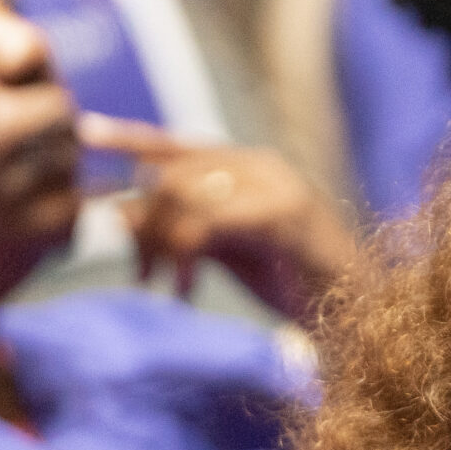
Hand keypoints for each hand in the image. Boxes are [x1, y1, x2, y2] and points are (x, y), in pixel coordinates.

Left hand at [77, 114, 357, 324]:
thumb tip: (118, 215)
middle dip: (146, 220)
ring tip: (164, 282)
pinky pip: (208, 221)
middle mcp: (262, 166)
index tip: (88, 133)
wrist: (362, 316)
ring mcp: (276, 187)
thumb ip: (182, 229)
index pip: (180, 145)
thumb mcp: (228, 253)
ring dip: (162, 241)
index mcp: (251, 168)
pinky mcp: (282, 216)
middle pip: (173, 172)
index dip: (133, 138)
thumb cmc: (296, 286)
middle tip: (142, 270)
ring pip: (186, 192)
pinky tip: (186, 290)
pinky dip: (185, 254)